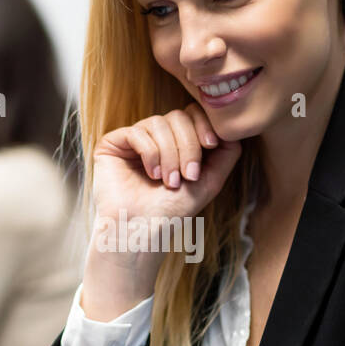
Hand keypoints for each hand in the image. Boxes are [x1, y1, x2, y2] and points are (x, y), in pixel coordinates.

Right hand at [91, 103, 240, 224]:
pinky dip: (150, 154)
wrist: (142, 231)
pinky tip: (152, 175)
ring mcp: (132, 139)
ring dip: (170, 154)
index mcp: (174, 142)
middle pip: (178, 116)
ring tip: (168, 182)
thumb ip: (226, 153)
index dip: (204, 124)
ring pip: (159, 123)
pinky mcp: (112, 143)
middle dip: (188, 146)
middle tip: (188, 176)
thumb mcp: (210, 180)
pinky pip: (137, 132)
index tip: (211, 145)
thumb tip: (231, 129)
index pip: (191, 114)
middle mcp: (153, 137)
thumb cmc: (173, 211)